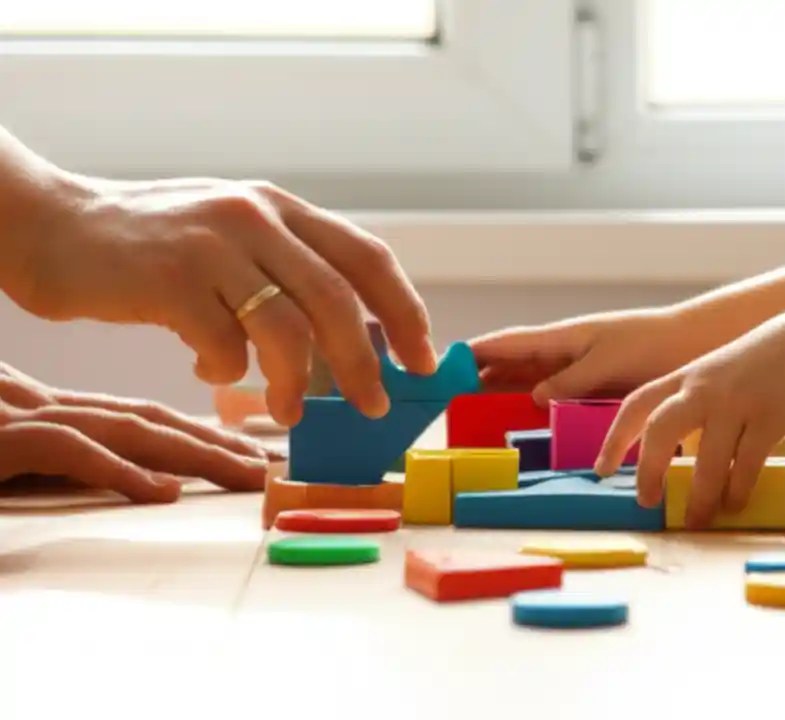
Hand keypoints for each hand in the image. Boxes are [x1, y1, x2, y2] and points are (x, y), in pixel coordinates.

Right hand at [0, 362, 272, 502]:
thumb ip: (41, 466)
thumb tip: (106, 483)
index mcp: (37, 408)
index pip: (131, 416)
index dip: (193, 433)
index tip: (243, 455)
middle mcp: (34, 403)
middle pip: (143, 418)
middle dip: (212, 442)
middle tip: (268, 466)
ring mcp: (14, 417)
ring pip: (124, 428)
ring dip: (193, 452)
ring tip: (246, 474)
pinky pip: (67, 451)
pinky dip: (120, 470)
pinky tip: (165, 492)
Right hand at [6, 174, 434, 425]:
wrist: (53, 225)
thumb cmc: (154, 246)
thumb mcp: (233, 238)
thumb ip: (288, 272)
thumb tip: (354, 345)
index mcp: (281, 208)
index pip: (369, 257)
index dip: (405, 312)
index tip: (423, 360)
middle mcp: (255, 216)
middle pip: (339, 300)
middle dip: (366, 364)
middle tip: (373, 406)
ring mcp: (212, 243)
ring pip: (288, 328)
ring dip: (298, 383)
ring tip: (288, 410)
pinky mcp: (169, 278)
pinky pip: (224, 344)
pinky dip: (225, 371)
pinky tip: (208, 369)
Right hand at [470, 307, 709, 404]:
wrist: (692, 344)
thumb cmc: (651, 343)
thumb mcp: (606, 362)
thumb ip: (570, 380)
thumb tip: (534, 397)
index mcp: (562, 337)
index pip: (507, 343)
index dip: (476, 353)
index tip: (443, 363)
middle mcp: (564, 353)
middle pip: (512, 366)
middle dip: (481, 379)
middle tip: (449, 399)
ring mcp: (577, 371)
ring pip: (530, 384)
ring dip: (504, 396)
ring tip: (475, 414)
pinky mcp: (593, 389)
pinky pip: (555, 400)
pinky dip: (536, 409)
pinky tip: (526, 423)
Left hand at [593, 316, 784, 527]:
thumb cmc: (757, 365)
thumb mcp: (713, 375)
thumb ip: (690, 405)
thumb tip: (668, 452)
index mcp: (684, 378)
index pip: (636, 405)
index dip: (615, 438)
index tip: (601, 469)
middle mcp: (704, 389)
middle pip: (661, 429)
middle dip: (648, 469)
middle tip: (646, 501)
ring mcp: (737, 403)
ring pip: (708, 457)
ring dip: (700, 495)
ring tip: (697, 520)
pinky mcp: (769, 418)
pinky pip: (747, 462)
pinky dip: (737, 489)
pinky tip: (734, 505)